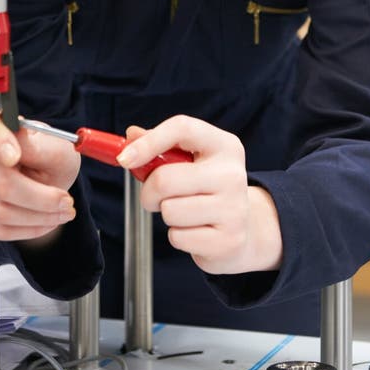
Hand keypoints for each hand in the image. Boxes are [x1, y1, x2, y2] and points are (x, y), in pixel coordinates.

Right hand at [0, 108, 79, 242]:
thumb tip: (19, 140)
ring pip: (0, 211)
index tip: (14, 156)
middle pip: (0, 182)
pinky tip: (44, 222)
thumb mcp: (57, 149)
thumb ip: (38, 146)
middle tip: (66, 202)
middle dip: (41, 198)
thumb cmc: (50, 158)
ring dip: (39, 218)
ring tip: (61, 213)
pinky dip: (27, 230)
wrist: (46, 177)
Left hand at [118, 116, 282, 274]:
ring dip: (167, 214)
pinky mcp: (229, 240)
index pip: (182, 129)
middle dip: (149, 192)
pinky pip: (178, 237)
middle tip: (156, 196)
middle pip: (165, 179)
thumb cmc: (208, 187)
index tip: (123, 159)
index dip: (149, 141)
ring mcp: (234, 208)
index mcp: (224, 145)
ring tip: (185, 211)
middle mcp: (233, 173)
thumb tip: (131, 135)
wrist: (246, 227)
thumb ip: (160, 144)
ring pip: (169, 210)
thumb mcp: (191, 159)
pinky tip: (196, 229)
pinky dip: (178, 236)